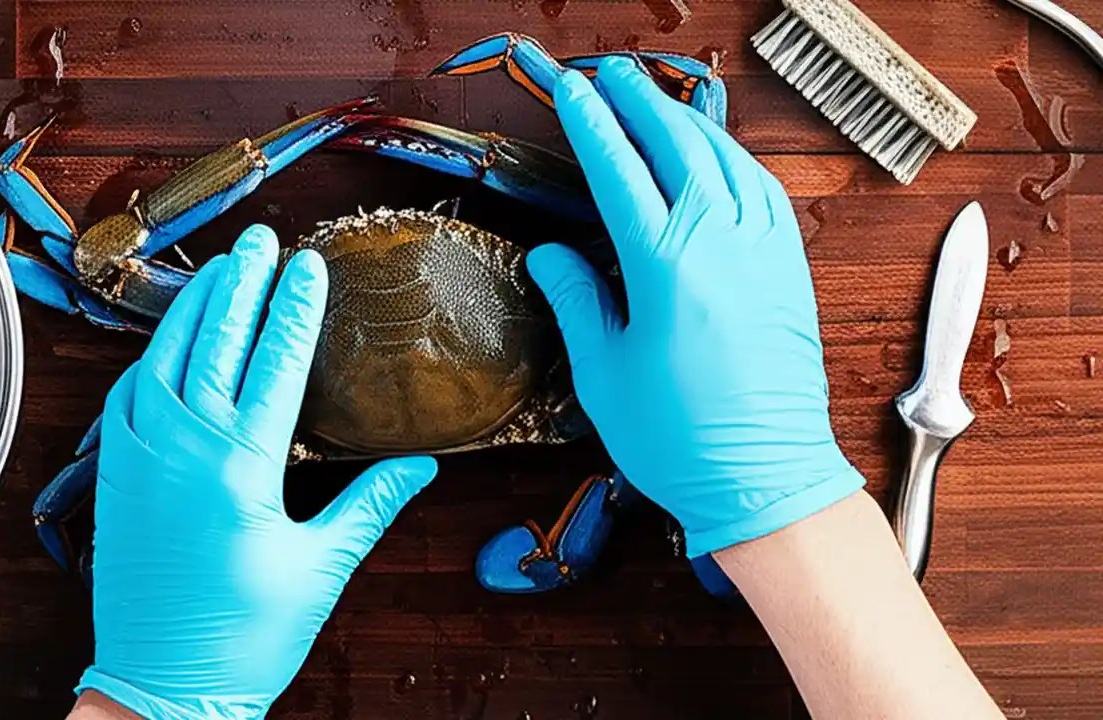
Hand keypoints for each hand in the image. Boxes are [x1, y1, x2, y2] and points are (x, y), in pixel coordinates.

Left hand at [76, 227, 436, 718]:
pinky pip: (127, 397)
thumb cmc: (247, 636)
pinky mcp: (114, 477)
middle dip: (243, 284)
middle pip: (217, 342)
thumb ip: (369, 504)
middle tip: (262, 240)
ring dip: (193, 308)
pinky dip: (150, 357)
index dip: (296, 307)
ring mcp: (141, 458)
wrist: (162, 688)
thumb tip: (420, 463)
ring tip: (219, 268)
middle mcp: (186, 449)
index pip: (277, 363)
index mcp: (244, 467)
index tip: (309, 263)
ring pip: (164, 359)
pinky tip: (168, 341)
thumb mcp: (321, 568)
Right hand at [529, 59, 862, 556]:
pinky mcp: (790, 268)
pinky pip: (763, 189)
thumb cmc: (677, 437)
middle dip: (639, 101)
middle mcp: (721, 241)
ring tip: (655, 101)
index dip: (591, 123)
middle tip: (610, 74)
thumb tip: (549, 254)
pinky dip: (734, 158)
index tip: (570, 91)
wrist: (764, 477)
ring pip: (725, 158)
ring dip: (687, 121)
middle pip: (676, 144)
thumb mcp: (603, 372)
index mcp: (665, 263)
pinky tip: (718, 154)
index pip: (619, 168)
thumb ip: (578, 300)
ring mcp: (764, 250)